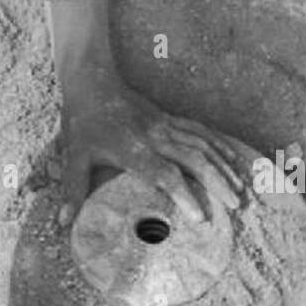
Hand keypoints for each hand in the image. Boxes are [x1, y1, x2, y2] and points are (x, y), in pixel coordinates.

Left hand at [60, 70, 246, 223]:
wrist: (92, 81)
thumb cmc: (83, 122)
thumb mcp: (73, 157)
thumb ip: (73, 191)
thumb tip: (62, 225)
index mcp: (133, 150)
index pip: (165, 174)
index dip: (184, 195)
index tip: (201, 217)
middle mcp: (156, 138)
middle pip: (194, 160)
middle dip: (218, 183)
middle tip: (236, 207)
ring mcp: (166, 126)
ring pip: (203, 146)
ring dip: (224, 167)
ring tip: (243, 191)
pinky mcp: (170, 118)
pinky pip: (201, 132)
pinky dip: (220, 145)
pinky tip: (235, 160)